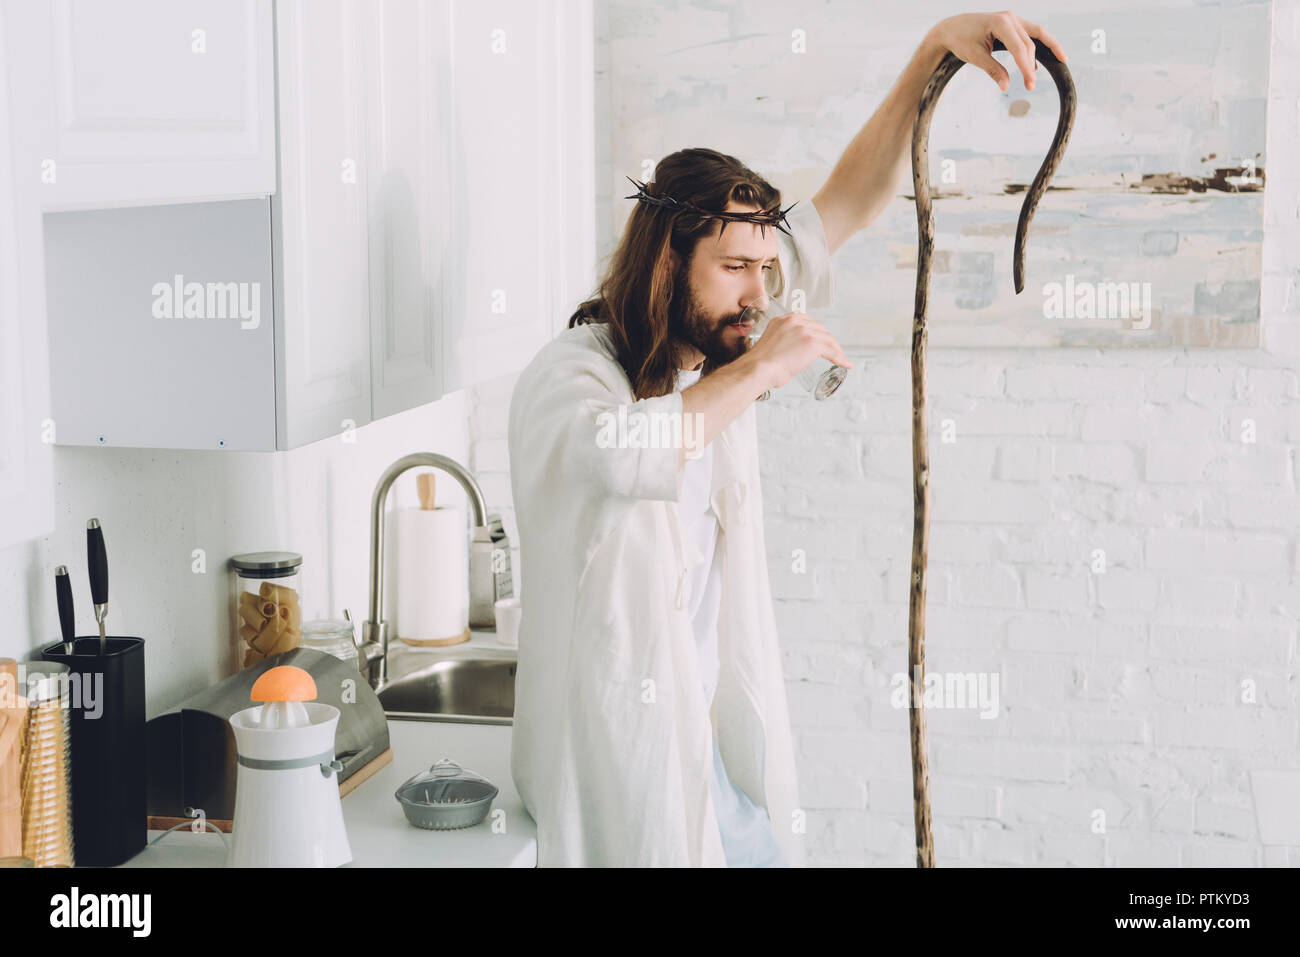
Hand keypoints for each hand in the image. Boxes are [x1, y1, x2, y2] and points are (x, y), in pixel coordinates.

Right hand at [745, 311, 852, 391]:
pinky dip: (840, 358)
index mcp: (783, 320)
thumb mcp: (771, 344)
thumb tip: (792, 356)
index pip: (807, 322)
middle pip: (819, 328)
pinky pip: (831, 351)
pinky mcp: (813, 343)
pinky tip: (844, 364)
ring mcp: (805, 331)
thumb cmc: (759, 365)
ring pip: (828, 339)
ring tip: (840, 359)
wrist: (758, 369)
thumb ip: (783, 343)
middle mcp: (795, 321)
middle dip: (826, 340)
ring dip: (835, 349)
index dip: (815, 332)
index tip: (819, 340)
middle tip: (830, 352)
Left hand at [928, 11, 1067, 92]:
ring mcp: (1013, 19)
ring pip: (1035, 35)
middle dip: (1030, 66)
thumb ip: (992, 70)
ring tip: (1055, 65)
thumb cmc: (961, 40)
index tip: (1030, 83)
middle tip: (1030, 86)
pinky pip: (1030, 34)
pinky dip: (1036, 47)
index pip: (1019, 48)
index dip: (1026, 67)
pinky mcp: (1012, 24)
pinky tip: (1035, 65)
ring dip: (1044, 52)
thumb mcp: (975, 56)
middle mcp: (1010, 18)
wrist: (952, 28)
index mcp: (1001, 22)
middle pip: (1029, 44)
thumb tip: (1005, 86)